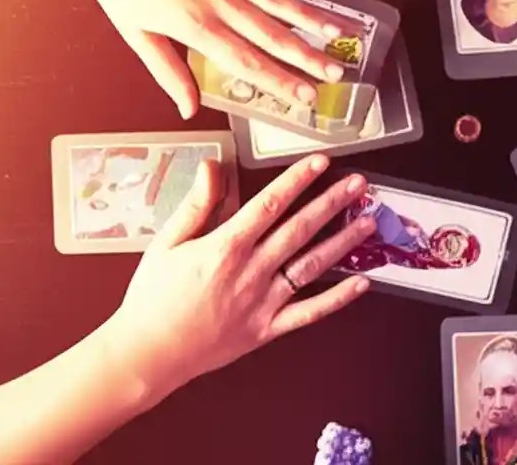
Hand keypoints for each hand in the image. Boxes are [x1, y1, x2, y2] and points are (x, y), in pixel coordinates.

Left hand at [58, 0, 353, 117]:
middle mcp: (219, 0)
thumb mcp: (136, 32)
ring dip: (313, 17)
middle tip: (335, 74)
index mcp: (195, 26)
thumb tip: (188, 107)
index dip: (280, 82)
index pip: (247, 63)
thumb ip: (168, 71)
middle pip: (272, 36)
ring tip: (341, 32)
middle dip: (307, 57)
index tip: (304, 97)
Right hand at [98, 155, 375, 401]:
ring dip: (342, 243)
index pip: (270, 204)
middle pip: (299, 230)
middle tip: (359, 185)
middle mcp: (250, 271)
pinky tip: (362, 282)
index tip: (321, 162)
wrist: (147, 353)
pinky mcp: (267, 329)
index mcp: (225, 246)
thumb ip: (196, 204)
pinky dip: (337, 298)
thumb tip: (213, 165)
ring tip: (369, 223)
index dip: (298, 180)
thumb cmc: (152, 296)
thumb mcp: (166, 242)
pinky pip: (309, 312)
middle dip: (332, 203)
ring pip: (310, 266)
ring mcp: (262, 302)